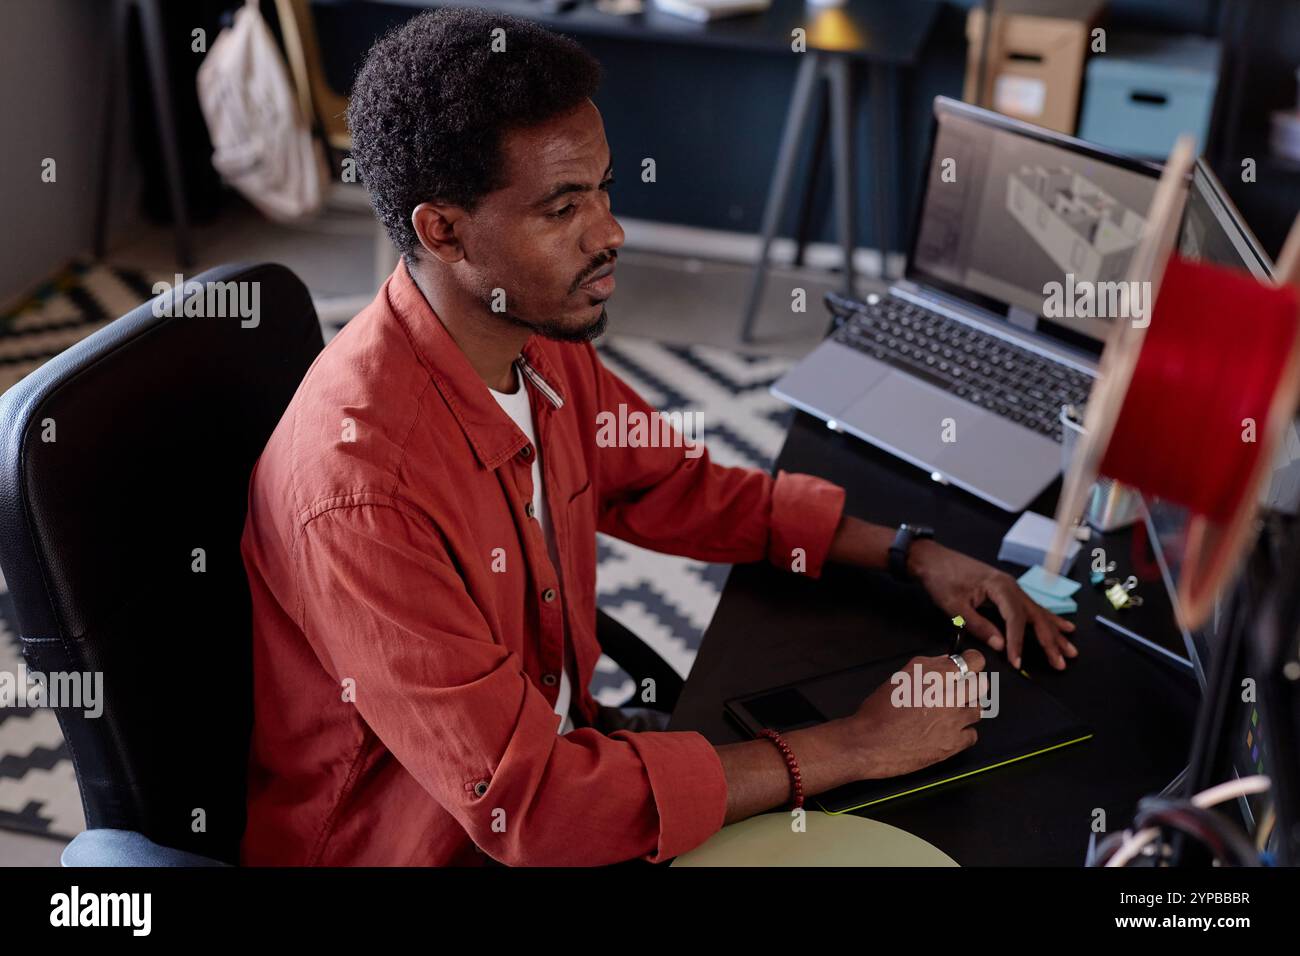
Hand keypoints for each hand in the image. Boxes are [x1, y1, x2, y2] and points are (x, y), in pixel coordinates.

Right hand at [835, 650, 985, 778]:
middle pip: (982, 685)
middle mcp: (950, 695)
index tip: (968, 667)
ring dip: (966, 709)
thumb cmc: (879, 711)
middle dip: (971, 686)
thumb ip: (929, 666)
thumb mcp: (901, 676)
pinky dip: (962, 733)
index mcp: (936, 674)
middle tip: (958, 691)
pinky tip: (947, 731)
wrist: (870, 743)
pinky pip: (972, 735)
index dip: (971, 663)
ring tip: (948, 714)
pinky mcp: (954, 743)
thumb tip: (946, 661)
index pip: (975, 661)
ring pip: (979, 709)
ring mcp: (954, 720)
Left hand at [909, 540, 1077, 670]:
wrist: (932, 559)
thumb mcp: (954, 606)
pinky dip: (1049, 619)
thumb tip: (1000, 645)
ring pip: (1038, 612)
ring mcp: (1011, 587)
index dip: (1018, 642)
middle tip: (1062, 662)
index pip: (1015, 619)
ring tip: (1071, 649)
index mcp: (999, 587)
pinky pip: (1032, 607)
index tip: (1018, 662)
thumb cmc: (941, 579)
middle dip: (1050, 641)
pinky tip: (1063, 626)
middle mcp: (1011, 586)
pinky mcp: (1007, 590)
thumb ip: (978, 625)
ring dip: (1055, 632)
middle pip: (1035, 616)